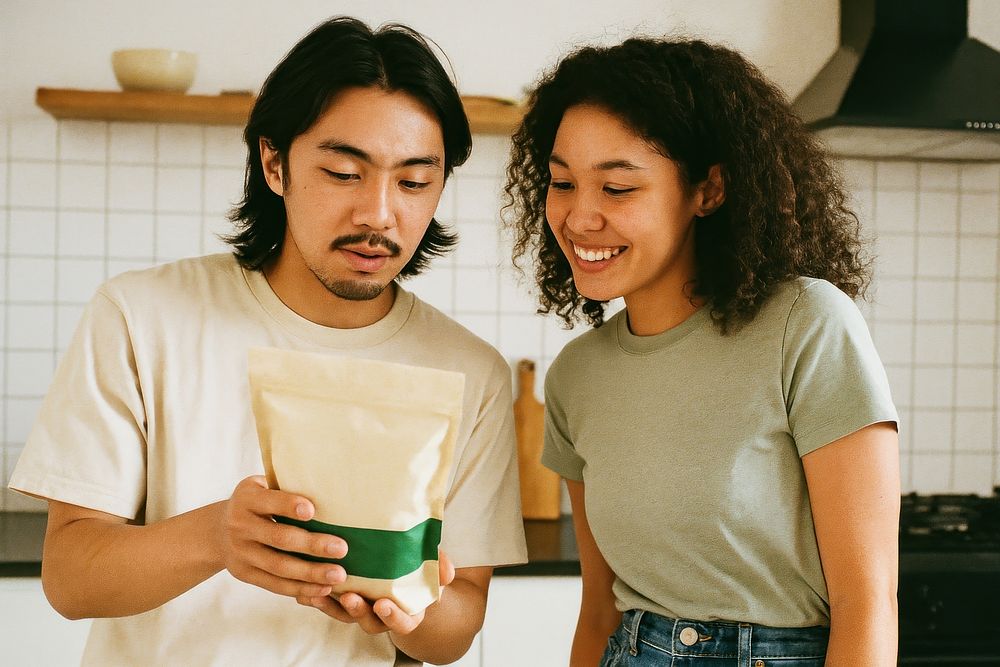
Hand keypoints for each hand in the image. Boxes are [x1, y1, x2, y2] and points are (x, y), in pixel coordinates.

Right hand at [218, 475, 348, 598]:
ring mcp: (241, 553)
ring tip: (339, 575)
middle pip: (279, 537)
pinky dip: (301, 589)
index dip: (289, 506)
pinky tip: (324, 589)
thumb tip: (332, 488)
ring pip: (279, 566)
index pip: (269, 501)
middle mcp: (239, 525)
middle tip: (342, 548)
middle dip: (312, 544)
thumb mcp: (263, 487)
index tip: (312, 511)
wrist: (217, 531)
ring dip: (311, 573)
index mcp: (247, 498)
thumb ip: (286, 486)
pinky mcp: (245, 574)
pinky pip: (275, 585)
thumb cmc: (258, 503)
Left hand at [296, 551, 455, 634]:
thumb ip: (441, 567)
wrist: (405, 572)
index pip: (403, 622)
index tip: (384, 604)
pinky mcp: (344, 599)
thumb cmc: (419, 570)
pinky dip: (316, 597)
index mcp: (409, 611)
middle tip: (350, 597)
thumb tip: (448, 572)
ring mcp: (362, 609)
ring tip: (317, 592)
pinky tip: (303, 587)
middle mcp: (383, 615)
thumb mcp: (434, 567)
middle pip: (369, 621)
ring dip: (330, 606)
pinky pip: (329, 603)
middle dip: (358, 611)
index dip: (394, 616)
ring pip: (344, 614)